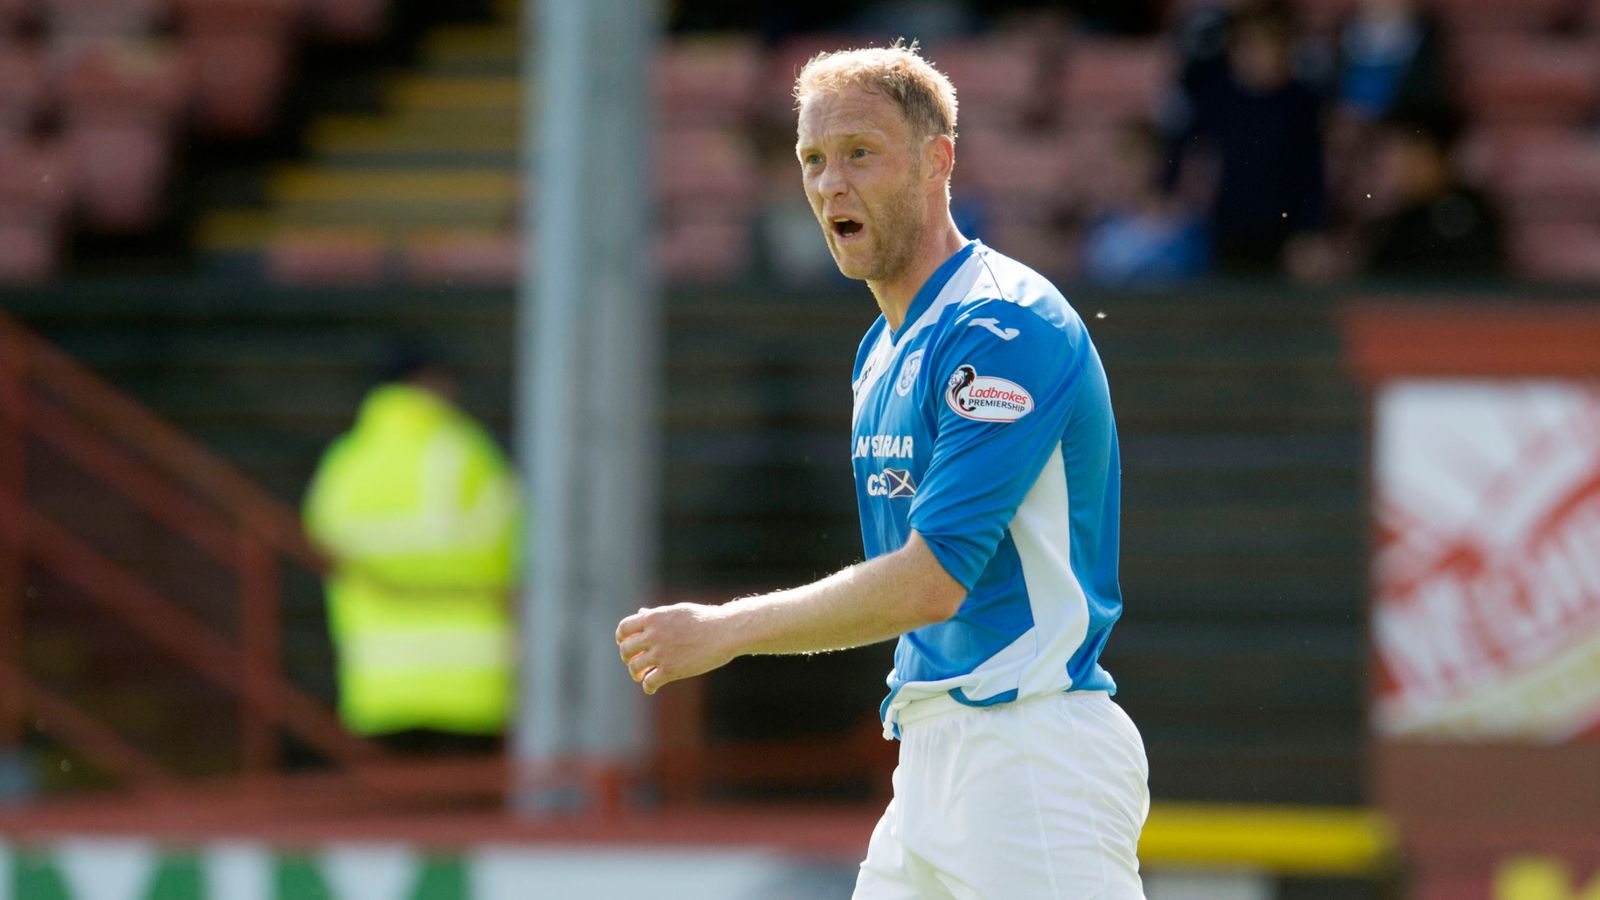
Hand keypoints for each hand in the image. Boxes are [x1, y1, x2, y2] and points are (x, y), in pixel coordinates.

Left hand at [615, 602, 736, 694]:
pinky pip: (649, 682)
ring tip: (641, 676)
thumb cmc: (704, 620)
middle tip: (635, 662)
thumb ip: (657, 614)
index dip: (622, 637)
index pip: (624, 628)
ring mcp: (660, 653)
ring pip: (635, 667)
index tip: (625, 643)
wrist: (724, 632)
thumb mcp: (677, 611)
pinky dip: (648, 687)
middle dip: (628, 657)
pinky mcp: (670, 670)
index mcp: (653, 618)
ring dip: (636, 673)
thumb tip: (641, 613)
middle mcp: (653, 635)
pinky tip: (651, 687)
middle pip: (626, 649)